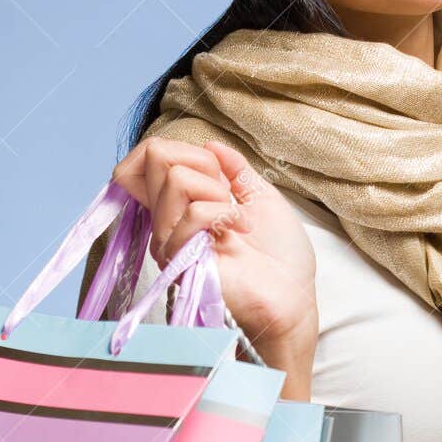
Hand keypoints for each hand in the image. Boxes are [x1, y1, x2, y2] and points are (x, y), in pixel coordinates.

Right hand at [111, 136, 318, 363]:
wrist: (293, 297)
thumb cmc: (281, 256)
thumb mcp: (260, 195)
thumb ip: (233, 168)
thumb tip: (209, 143)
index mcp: (180, 204)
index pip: (147, 157)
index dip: (179, 148)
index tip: (216, 172)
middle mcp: (166, 220)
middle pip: (154, 156)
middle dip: (202, 163)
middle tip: (228, 194)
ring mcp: (169, 240)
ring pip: (174, 180)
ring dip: (218, 192)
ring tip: (238, 220)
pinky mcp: (179, 260)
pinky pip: (190, 212)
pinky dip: (224, 212)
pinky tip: (241, 229)